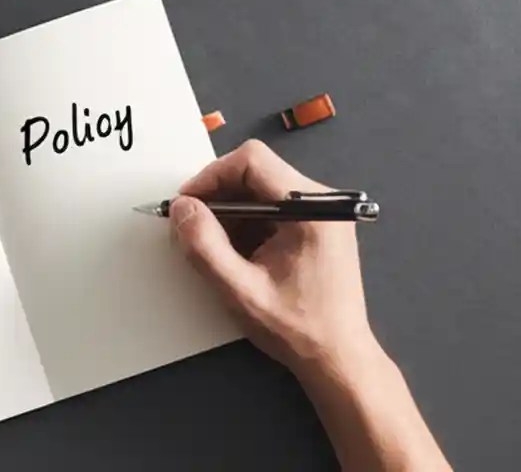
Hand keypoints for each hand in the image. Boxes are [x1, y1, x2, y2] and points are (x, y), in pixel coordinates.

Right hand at [169, 140, 378, 375]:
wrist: (339, 359)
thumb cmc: (296, 329)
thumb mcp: (240, 291)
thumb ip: (205, 246)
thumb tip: (181, 208)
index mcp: (312, 209)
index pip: (252, 161)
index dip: (211, 176)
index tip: (187, 205)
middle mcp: (322, 201)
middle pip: (255, 171)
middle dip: (217, 197)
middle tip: (193, 229)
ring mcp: (321, 212)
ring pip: (260, 188)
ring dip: (230, 213)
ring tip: (217, 250)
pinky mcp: (315, 226)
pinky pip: (270, 207)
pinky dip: (245, 224)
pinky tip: (237, 255)